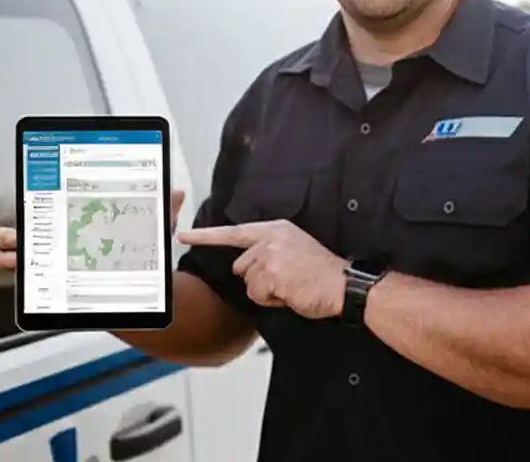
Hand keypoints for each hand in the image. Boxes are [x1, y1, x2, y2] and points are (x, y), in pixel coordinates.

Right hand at [0, 188, 186, 270]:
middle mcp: (63, 239)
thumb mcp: (149, 232)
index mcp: (80, 220)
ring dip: (13, 255)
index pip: (56, 205)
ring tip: (4, 255)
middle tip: (8, 232)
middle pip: (34, 231)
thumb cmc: (136, 256)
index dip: (40, 196)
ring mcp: (56, 262)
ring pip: (27, 255)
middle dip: (17, 230)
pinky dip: (23, 279)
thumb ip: (161, 213)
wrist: (137, 291)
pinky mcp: (57, 285)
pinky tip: (18, 278)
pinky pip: (35, 282)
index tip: (31, 190)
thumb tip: (177, 193)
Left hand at [177, 219, 346, 318]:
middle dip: (258, 279)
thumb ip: (268, 250)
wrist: (344, 284)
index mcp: (275, 229)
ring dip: (267, 292)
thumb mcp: (293, 248)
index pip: (234, 232)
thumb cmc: (321, 271)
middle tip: (287, 280)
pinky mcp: (272, 276)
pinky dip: (273, 301)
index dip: (206, 236)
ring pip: (249, 284)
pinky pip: (258, 296)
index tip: (185, 236)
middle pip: (241, 267)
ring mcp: (270, 257)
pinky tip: (292, 294)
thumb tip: (246, 265)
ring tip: (292, 287)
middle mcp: (270, 239)